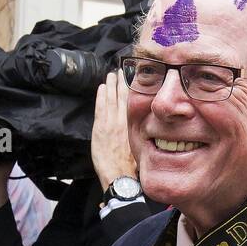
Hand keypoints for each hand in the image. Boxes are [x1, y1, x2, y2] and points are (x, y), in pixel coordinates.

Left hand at [91, 71, 136, 190]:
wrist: (119, 175)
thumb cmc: (131, 167)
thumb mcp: (142, 147)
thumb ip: (141, 133)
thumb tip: (146, 127)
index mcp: (135, 126)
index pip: (135, 102)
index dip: (134, 89)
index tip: (134, 78)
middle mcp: (124, 122)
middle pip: (123, 96)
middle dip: (122, 82)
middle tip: (122, 70)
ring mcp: (111, 124)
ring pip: (111, 99)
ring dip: (111, 85)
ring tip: (112, 75)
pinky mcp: (100, 128)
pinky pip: (101, 107)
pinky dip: (101, 96)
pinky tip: (102, 87)